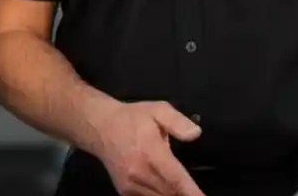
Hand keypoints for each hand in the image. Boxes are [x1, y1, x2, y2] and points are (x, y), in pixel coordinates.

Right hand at [88, 100, 204, 195]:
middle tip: (197, 193)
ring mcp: (131, 185)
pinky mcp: (125, 191)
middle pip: (170, 194)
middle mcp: (139, 173)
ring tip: (184, 191)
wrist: (100, 127)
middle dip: (185, 195)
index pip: (176, 179)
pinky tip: (168, 190)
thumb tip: (195, 134)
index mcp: (151, 153)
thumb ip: (178, 122)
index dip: (191, 192)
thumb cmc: (132, 118)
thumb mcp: (158, 110)